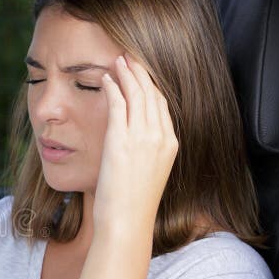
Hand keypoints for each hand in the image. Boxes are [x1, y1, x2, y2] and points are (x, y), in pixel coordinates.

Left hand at [93, 54, 177, 231]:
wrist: (127, 222)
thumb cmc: (132, 204)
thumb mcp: (148, 173)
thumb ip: (146, 152)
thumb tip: (135, 142)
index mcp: (171, 145)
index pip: (163, 106)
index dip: (152, 86)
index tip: (142, 73)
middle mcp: (160, 137)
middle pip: (153, 94)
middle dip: (141, 72)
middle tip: (130, 56)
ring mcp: (142, 138)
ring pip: (137, 94)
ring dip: (127, 74)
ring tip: (118, 60)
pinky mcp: (121, 140)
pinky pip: (118, 104)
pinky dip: (113, 88)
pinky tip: (107, 78)